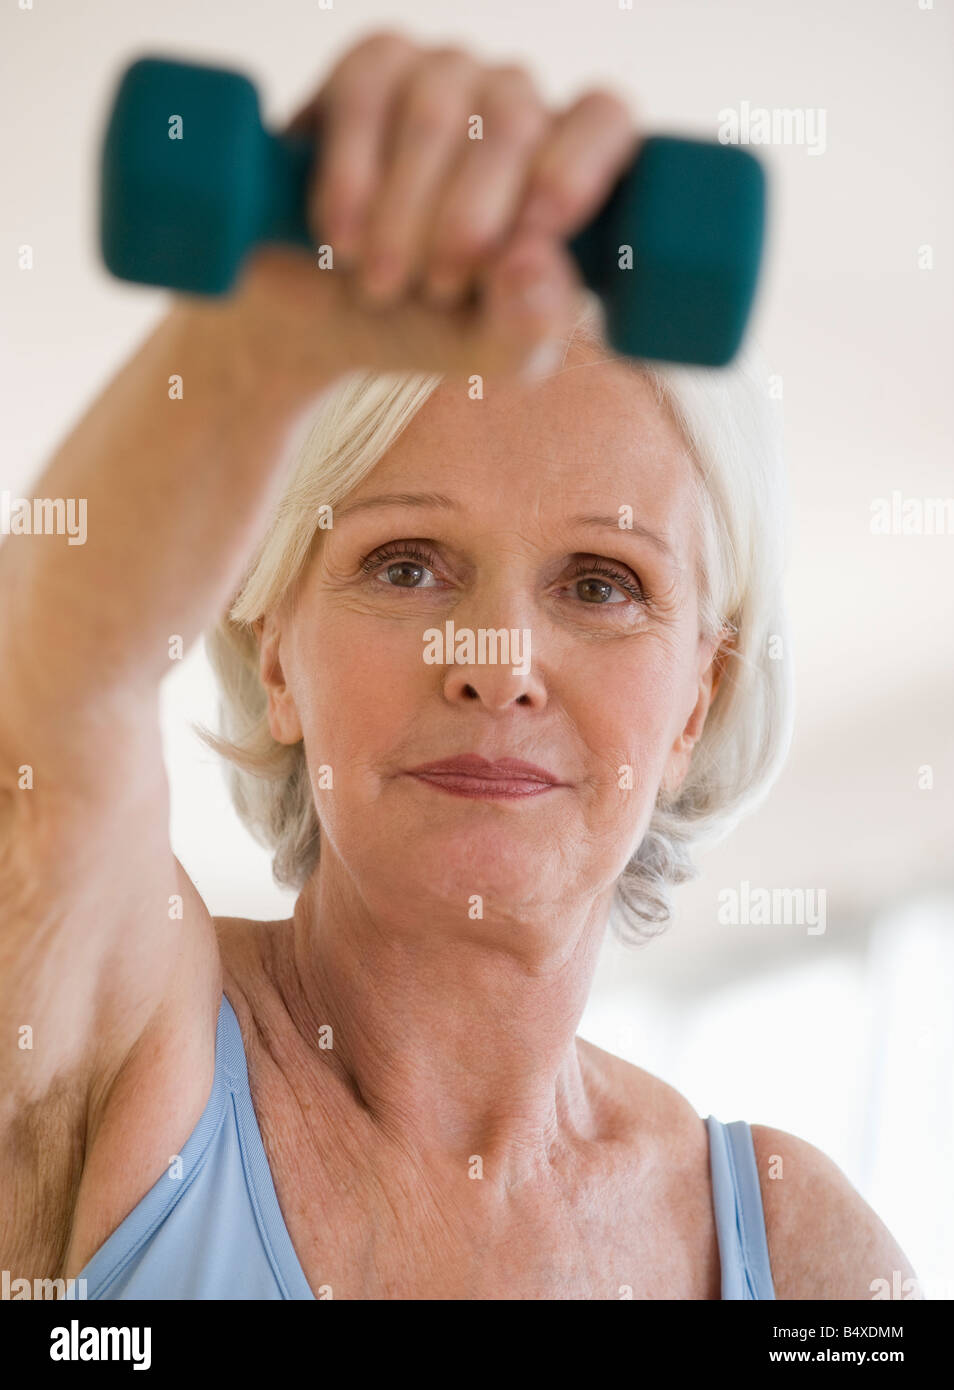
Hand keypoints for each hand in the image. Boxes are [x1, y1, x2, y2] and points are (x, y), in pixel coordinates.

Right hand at [216, 29, 638, 391]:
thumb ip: (528, 326)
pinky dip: (351, 181)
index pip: (602, 120)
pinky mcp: (372, 68)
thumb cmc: (423, 324)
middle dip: (467, 224)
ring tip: (381, 283)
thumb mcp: (487, 352)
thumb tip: (533, 264)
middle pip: (515, 123)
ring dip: (402, 217)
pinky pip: (367, 98)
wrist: (317, 318)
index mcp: (566, 167)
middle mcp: (514, 106)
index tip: (540, 227)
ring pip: (437, 114)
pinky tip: (342, 237)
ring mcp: (445, 77)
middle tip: (437, 292)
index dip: (577, 165)